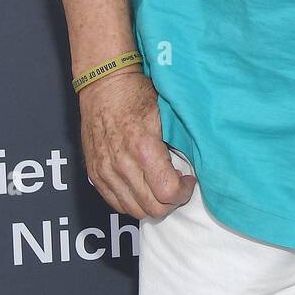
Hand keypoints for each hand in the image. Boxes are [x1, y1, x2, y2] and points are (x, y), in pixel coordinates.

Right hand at [79, 68, 195, 218]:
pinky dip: (132, 201)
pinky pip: (115, 203)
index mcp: (144, 148)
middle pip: (152, 208)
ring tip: (160, 185)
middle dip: (170, 201)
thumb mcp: (166, 113)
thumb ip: (179, 140)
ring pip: (133, 210)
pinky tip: (142, 186)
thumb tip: (199, 160)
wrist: (104, 85)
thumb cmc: (136, 95)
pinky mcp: (95, 173)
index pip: (168, 192)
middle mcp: (122, 165)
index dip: (183, 192)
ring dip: (152, 204)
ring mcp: (106, 171)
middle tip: (177, 185)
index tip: (188, 180)